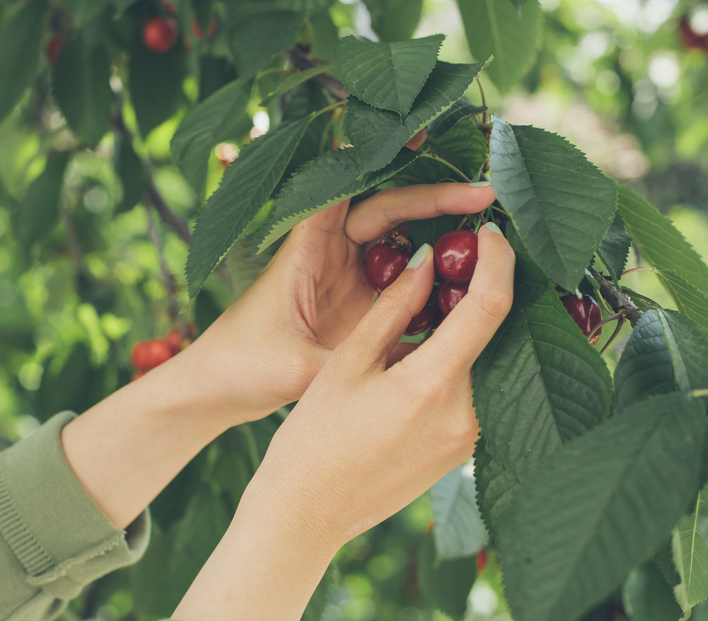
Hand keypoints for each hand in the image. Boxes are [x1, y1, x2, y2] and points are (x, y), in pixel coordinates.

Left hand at [185, 179, 497, 424]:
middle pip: (389, 211)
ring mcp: (348, 280)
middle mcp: (330, 254)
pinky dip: (433, 283)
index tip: (424, 140)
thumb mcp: (299, 367)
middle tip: (488, 196)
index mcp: (306, 248)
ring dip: (440, 241)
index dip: (386, 163)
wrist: (215, 393)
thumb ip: (354, 362)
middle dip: (437, 201)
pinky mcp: (359, 309)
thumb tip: (414, 361)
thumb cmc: (240, 368)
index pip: (349, 192)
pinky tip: (469, 287)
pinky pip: (404, 286)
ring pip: (402, 246)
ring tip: (491, 238)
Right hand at [246, 223, 515, 547]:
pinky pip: (477, 393)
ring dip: (472, 328)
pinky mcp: (463, 454)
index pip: (489, 306)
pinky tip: (432, 348)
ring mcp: (469, 439)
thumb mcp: (347, 362)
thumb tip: (428, 262)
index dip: (497, 261)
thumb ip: (394, 307)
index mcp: (432, 385)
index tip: (489, 234)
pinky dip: (463, 362)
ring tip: (440, 300)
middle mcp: (465, 415)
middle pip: (495, 334)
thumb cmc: (314, 438)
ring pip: (487, 363)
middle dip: (483, 290)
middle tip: (462, 258)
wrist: (307, 513)